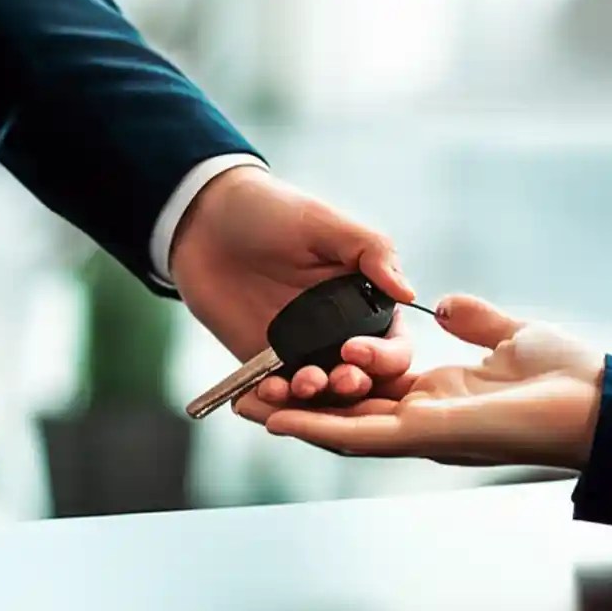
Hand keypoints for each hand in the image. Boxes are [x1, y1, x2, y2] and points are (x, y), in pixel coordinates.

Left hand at [171, 166, 415, 403]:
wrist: (203, 221)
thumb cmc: (269, 210)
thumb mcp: (324, 222)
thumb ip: (370, 251)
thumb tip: (409, 292)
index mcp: (365, 300)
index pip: (393, 343)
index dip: (385, 356)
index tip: (358, 351)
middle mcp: (340, 331)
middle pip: (363, 378)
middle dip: (355, 385)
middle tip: (339, 380)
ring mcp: (303, 350)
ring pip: (323, 393)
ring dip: (318, 398)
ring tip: (303, 385)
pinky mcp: (266, 363)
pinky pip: (279, 392)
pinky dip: (278, 400)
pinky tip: (269, 392)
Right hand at [237, 294, 605, 469]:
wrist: (599, 400)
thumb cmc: (566, 375)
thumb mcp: (508, 333)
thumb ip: (475, 322)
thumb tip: (446, 305)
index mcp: (436, 397)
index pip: (366, 392)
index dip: (327, 380)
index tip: (293, 361)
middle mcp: (421, 420)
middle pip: (340, 415)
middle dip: (292, 405)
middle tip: (246, 390)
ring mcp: (420, 431)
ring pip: (338, 429)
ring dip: (291, 419)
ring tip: (244, 404)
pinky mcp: (426, 435)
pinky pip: (360, 436)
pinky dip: (317, 428)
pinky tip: (280, 418)